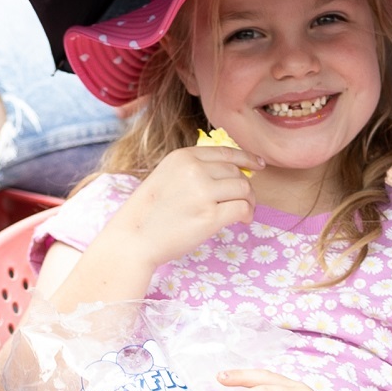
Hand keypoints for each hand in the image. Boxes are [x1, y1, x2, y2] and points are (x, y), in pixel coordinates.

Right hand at [101, 145, 258, 266]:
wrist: (133, 238)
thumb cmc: (150, 212)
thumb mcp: (167, 176)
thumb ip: (194, 170)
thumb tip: (232, 171)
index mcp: (183, 157)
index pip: (226, 152)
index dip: (247, 158)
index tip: (258, 165)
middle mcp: (194, 170)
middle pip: (237, 172)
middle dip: (245, 187)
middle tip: (243, 201)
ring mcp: (203, 193)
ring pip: (244, 189)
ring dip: (249, 201)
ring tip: (243, 212)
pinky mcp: (210, 216)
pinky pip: (242, 209)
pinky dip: (247, 214)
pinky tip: (242, 221)